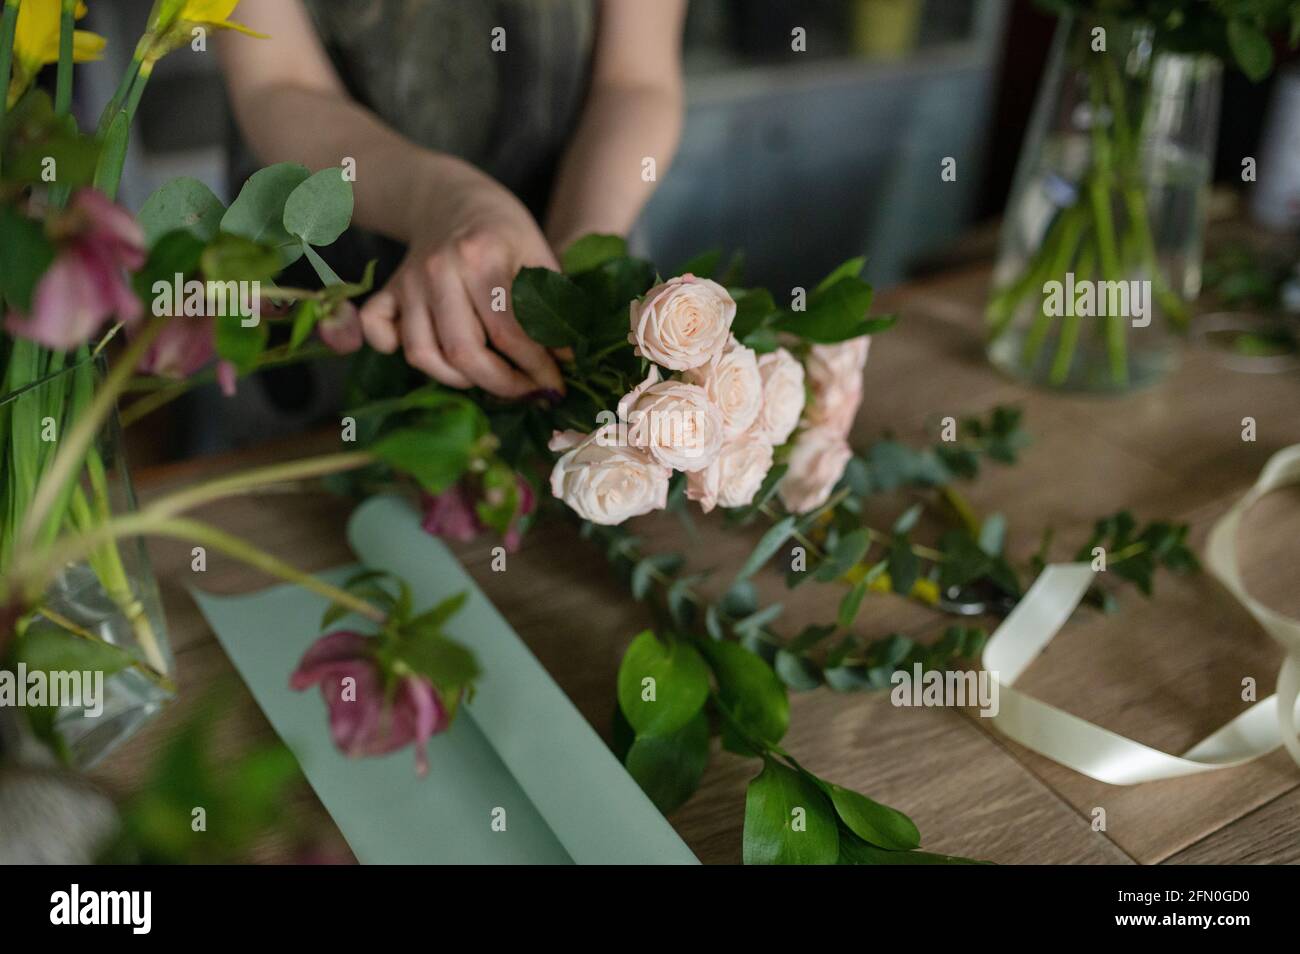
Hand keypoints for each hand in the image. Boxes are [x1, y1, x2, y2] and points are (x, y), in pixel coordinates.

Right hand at [359, 158, 564, 397]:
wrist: (452, 197)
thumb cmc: (503, 231)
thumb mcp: (537, 253)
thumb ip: (552, 303)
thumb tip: (566, 358)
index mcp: (482, 257)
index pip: (510, 333)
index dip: (537, 368)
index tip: (555, 387)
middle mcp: (439, 271)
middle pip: (464, 351)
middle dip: (502, 384)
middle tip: (528, 392)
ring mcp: (408, 283)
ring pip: (423, 353)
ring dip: (458, 379)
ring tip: (488, 377)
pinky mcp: (389, 291)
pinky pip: (379, 331)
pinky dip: (394, 350)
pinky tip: (430, 356)